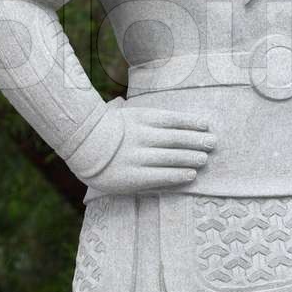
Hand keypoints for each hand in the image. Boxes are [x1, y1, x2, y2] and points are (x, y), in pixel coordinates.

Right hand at [84, 108, 215, 196]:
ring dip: (191, 157)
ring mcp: (136, 156)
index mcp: (139, 118)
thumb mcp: (125, 114)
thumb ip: (147, 117)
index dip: (192, 122)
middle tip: (213, 143)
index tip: (207, 125)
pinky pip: (160, 176)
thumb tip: (172, 119)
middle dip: (197, 140)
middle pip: (176, 138)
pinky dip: (178, 175)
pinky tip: (191, 175)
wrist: (79, 144)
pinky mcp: (131, 176)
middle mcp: (140, 136)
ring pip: (171, 157)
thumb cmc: (106, 129)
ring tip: (205, 159)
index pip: (172, 120)